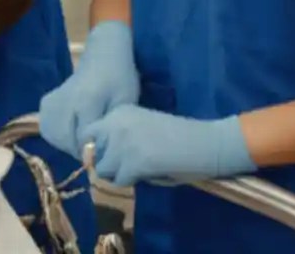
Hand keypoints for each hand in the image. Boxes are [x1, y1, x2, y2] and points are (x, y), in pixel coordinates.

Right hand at [39, 21, 139, 159]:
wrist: (103, 56)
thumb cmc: (119, 80)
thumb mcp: (123, 105)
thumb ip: (108, 129)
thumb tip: (94, 155)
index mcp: (85, 102)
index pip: (83, 142)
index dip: (94, 154)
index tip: (104, 154)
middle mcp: (63, 102)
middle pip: (66, 142)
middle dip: (81, 151)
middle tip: (97, 147)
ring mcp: (51, 102)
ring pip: (54, 138)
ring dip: (69, 145)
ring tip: (85, 139)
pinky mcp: (46, 103)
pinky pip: (48, 129)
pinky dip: (59, 136)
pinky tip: (73, 131)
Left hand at [80, 105, 256, 186]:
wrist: (207, 142)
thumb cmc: (179, 135)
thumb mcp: (141, 127)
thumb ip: (118, 138)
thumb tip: (99, 160)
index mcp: (118, 112)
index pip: (88, 133)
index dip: (99, 148)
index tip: (115, 154)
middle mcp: (115, 124)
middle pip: (92, 152)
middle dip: (106, 161)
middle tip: (127, 165)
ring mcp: (123, 143)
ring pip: (104, 169)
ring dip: (118, 174)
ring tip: (140, 170)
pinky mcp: (134, 163)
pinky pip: (120, 181)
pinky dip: (133, 182)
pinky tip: (151, 173)